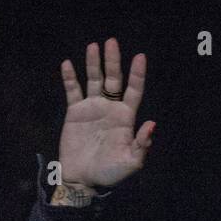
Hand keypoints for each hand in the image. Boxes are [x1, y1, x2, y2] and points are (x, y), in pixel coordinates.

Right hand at [56, 37, 154, 189]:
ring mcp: (92, 108)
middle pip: (113, 79)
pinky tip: (68, 64)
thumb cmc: (110, 173)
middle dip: (113, 61)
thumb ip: (142, 144)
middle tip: (112, 42)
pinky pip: (72, 91)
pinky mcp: (75, 112)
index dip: (137, 74)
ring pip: (94, 80)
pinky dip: (70, 78)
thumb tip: (152, 124)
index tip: (140, 56)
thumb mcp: (131, 162)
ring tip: (94, 46)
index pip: (133, 91)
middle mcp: (110, 108)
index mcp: (125, 118)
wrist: (84, 178)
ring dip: (94, 63)